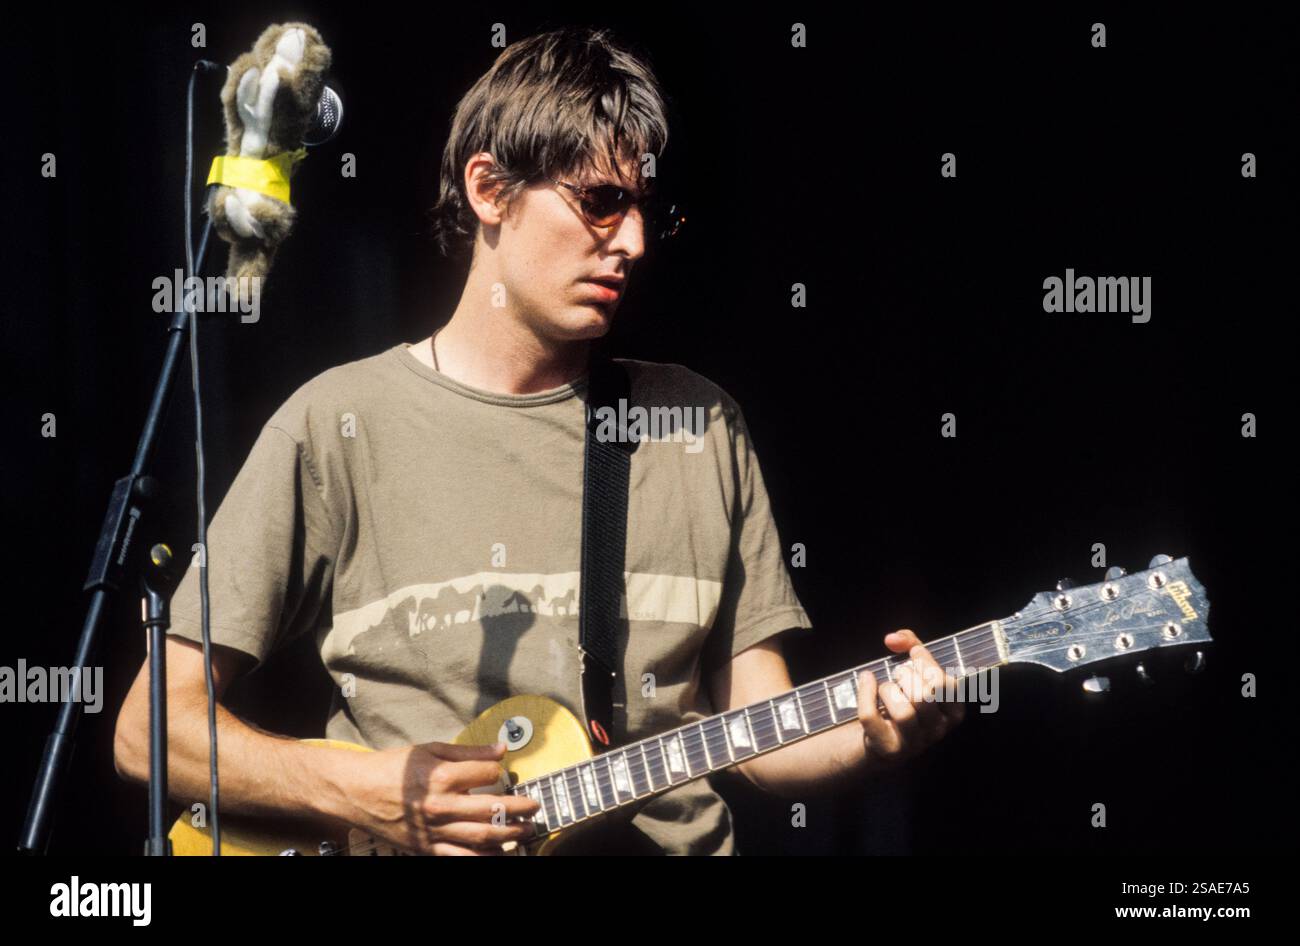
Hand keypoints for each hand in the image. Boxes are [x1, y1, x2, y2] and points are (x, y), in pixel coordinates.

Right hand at [338, 741, 540, 854]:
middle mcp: (440, 806)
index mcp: (441, 777)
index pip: (486, 774)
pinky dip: (481, 857)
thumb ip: (468, 752)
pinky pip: (459, 857)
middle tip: (534, 807)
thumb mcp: (430, 749)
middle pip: (491, 809)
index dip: (499, 771)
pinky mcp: (425, 848)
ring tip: (525, 830)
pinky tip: (498, 853)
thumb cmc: (393, 768)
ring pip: (481, 837)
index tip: (503, 771)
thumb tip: (500, 750)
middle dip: (519, 808)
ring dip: (509, 834)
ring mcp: (433, 830)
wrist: (357, 792)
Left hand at [856, 629, 964, 767]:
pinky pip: (872, 717)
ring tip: (886, 686)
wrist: (882, 734)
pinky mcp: (889, 748)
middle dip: (907, 676)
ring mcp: (914, 743)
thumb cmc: (905, 695)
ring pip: (903, 713)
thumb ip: (911, 643)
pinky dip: (865, 693)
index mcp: (952, 711)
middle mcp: (938, 729)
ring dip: (888, 689)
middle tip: (899, 673)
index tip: (913, 653)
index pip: (947, 684)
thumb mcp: (916, 669)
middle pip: (925, 697)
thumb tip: (892, 639)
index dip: (927, 663)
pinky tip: (866, 680)